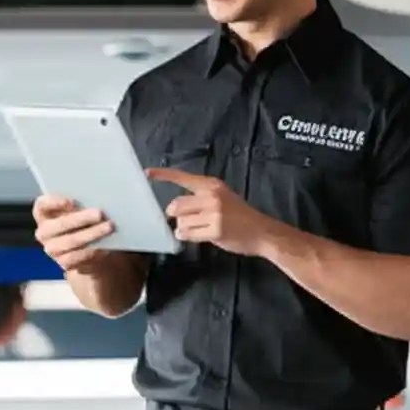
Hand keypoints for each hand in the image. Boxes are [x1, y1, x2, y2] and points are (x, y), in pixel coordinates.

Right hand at [32, 194, 114, 271]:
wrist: (89, 249)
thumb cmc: (83, 221)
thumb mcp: (79, 210)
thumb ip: (81, 205)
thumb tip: (95, 201)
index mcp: (43, 213)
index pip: (42, 205)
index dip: (54, 202)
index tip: (71, 201)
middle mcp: (44, 232)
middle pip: (60, 224)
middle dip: (81, 218)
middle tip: (100, 213)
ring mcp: (52, 249)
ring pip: (71, 241)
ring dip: (92, 234)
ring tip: (109, 227)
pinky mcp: (64, 263)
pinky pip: (78, 257)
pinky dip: (93, 250)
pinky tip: (106, 245)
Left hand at [146, 167, 276, 256]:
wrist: (262, 231)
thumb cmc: (240, 215)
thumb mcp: (223, 197)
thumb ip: (201, 197)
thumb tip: (175, 207)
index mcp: (212, 185)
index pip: (183, 178)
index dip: (164, 175)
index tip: (147, 173)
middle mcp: (212, 196)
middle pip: (176, 205)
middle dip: (174, 215)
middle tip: (182, 219)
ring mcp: (214, 214)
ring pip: (181, 221)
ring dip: (182, 227)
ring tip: (195, 229)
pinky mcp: (215, 231)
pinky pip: (188, 234)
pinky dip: (186, 236)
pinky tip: (193, 235)